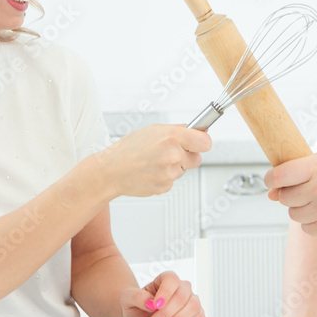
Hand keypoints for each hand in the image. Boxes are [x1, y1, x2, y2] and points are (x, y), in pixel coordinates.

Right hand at [96, 125, 210, 197]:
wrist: (112, 171)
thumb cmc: (128, 149)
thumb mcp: (153, 130)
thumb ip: (177, 130)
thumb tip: (194, 129)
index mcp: (171, 137)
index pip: (205, 142)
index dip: (202, 141)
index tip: (199, 141)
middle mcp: (173, 155)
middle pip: (197, 158)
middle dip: (188, 155)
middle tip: (171, 152)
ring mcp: (169, 173)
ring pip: (184, 170)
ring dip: (175, 166)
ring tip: (155, 161)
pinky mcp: (165, 187)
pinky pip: (173, 180)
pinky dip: (165, 177)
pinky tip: (152, 171)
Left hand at [120, 271, 205, 316]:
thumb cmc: (135, 306)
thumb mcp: (128, 299)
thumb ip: (137, 297)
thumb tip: (150, 303)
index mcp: (166, 279)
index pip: (172, 280)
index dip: (165, 293)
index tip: (155, 306)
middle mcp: (182, 287)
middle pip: (182, 296)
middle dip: (167, 313)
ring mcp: (191, 300)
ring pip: (193, 306)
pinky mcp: (196, 314)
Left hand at [264, 154, 316, 242]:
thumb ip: (298, 172)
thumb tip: (272, 193)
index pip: (280, 176)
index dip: (271, 179)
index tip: (271, 182)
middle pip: (285, 197)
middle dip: (292, 195)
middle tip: (309, 191)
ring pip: (293, 214)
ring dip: (303, 209)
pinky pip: (306, 228)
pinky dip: (313, 223)